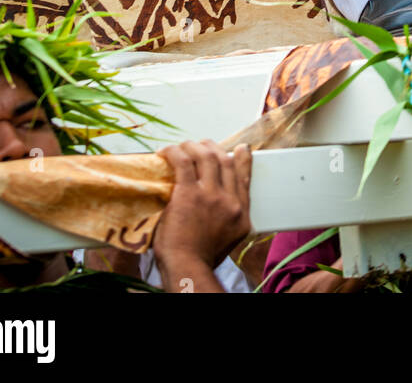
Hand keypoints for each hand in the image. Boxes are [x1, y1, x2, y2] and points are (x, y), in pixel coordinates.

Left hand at [153, 140, 251, 290]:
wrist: (187, 267)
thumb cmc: (200, 258)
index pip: (244, 178)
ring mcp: (210, 195)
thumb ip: (228, 216)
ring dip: (193, 146)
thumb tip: (218, 201)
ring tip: (182, 146)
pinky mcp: (189, 192)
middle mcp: (229, 201)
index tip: (241, 149)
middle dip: (212, 148)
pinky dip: (175, 152)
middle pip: (224, 161)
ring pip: (205, 155)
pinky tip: (166, 151)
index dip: (243, 159)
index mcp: (241, 213)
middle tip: (201, 145)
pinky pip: (183, 162)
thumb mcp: (228, 237)